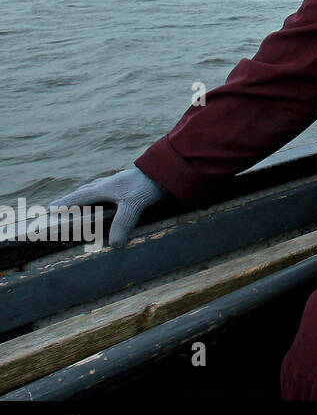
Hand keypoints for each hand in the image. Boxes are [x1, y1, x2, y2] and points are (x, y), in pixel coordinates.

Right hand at [47, 165, 166, 248]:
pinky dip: (104, 193)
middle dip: (74, 198)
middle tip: (63, 204)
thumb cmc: (147, 185)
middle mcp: (108, 183)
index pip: (78, 197)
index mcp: (103, 188)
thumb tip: (114, 245)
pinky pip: (110, 188)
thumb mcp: (133, 206)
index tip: (51, 208)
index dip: (65, 204)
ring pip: (97, 188)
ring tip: (84, 200)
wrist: (167, 169)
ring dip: (88, 194)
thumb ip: (122, 224)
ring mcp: (119, 181)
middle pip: (85, 191)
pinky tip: (111, 195)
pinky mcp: (130, 182)